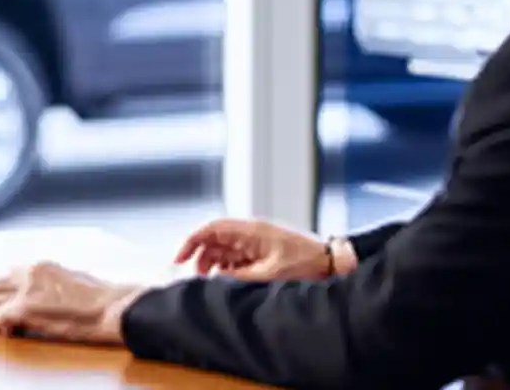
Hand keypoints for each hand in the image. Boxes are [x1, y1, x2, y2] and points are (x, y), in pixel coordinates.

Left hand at [0, 262, 147, 345]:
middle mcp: (29, 272)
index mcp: (40, 266)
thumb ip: (49, 283)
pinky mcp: (26, 308)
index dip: (3, 294)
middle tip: (0, 319)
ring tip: (10, 328)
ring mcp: (26, 289)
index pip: (5, 275)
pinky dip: (4, 328)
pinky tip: (16, 333)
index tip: (8, 305)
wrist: (112, 307)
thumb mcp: (71, 279)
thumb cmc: (100, 299)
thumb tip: (40, 294)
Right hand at [174, 218, 328, 280]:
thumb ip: (240, 276)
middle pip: (214, 238)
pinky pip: (235, 254)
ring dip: (213, 262)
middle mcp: (250, 232)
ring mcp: (255, 240)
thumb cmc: (305, 264)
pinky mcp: (261, 250)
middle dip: (200, 255)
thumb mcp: (269, 274)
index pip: (211, 229)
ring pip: (223, 247)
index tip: (179, 258)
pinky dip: (226, 266)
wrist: (330, 262)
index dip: (191, 241)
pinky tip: (227, 279)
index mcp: (251, 231)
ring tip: (211, 280)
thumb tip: (217, 278)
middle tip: (197, 276)